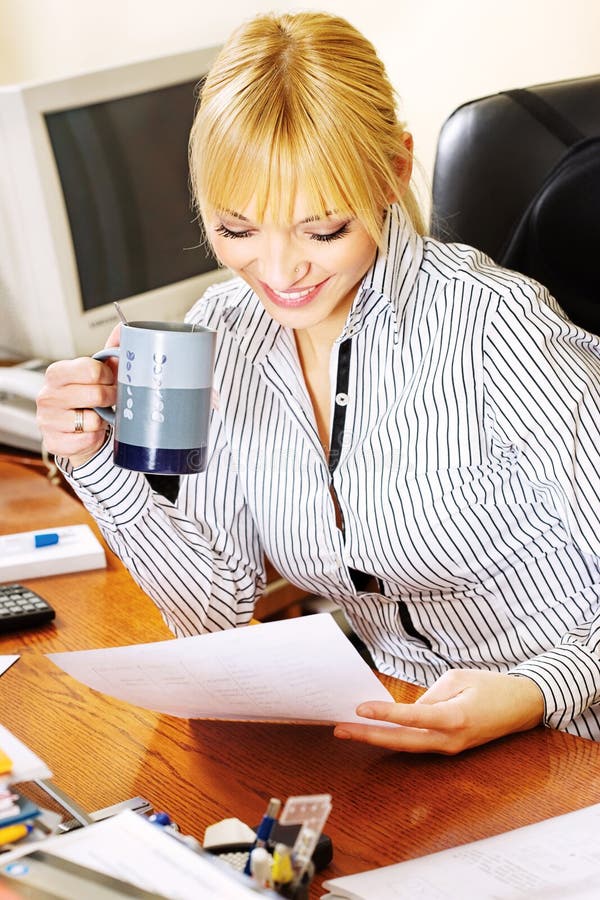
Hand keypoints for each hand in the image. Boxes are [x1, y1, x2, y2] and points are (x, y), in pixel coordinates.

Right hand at [36, 325, 120, 467]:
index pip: (91, 369)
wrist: (75, 431)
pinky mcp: (53, 442)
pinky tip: (89, 432)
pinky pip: (87, 440)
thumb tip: (123, 328)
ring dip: (102, 420)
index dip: (107, 376)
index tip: (109, 380)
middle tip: (109, 400)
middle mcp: (47, 395)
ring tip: (97, 416)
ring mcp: (47, 420)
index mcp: (57, 373)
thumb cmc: (88, 399)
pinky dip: (95, 438)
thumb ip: (109, 352)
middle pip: (95, 394)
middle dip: (109, 398)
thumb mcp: (97, 374)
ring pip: (92, 420)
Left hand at [334, 669, 544, 754]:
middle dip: (369, 736)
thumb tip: (405, 712)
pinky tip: (375, 731)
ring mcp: (450, 748)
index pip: (412, 718)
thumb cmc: (491, 686)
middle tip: (340, 729)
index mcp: (455, 718)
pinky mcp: (449, 747)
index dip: (384, 714)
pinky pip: (417, 744)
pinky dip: (394, 738)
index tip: (359, 709)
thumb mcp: (457, 679)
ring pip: (407, 746)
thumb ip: (429, 696)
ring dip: (378, 739)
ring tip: (349, 731)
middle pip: (402, 741)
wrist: (523, 706)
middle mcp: (450, 740)